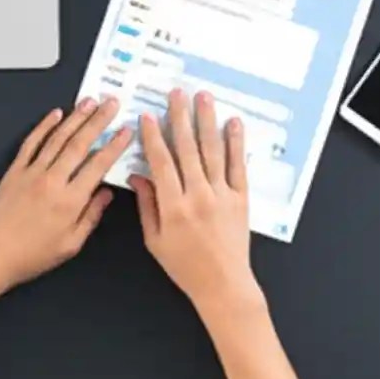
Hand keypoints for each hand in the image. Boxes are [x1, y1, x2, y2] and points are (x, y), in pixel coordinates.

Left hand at [0, 97, 131, 293]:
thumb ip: (91, 216)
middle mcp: (52, 181)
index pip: (98, 165)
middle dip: (98, 121)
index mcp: (70, 201)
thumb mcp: (71, 244)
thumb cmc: (33, 255)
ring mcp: (31, 172)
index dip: (114, 145)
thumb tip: (106, 193)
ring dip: (75, 117)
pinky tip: (55, 114)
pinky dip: (43, 126)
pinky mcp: (15, 171)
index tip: (126, 130)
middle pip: (79, 143)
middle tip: (111, 103)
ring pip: (57, 138)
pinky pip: (31, 143)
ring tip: (89, 102)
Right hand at [133, 89, 262, 313]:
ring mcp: (223, 195)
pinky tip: (233, 124)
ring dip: (207, 121)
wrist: (223, 284)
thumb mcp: (155, 239)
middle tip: (176, 94)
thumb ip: (147, 204)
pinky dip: (236, 143)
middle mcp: (199, 196)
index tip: (147, 115)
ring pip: (213, 150)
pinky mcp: (241, 199)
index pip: (161, 162)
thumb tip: (138, 175)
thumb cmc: (185, 266)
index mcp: (174, 206)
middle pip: (187, 148)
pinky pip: (238, 166)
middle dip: (179, 117)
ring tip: (203, 97)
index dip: (153, 136)